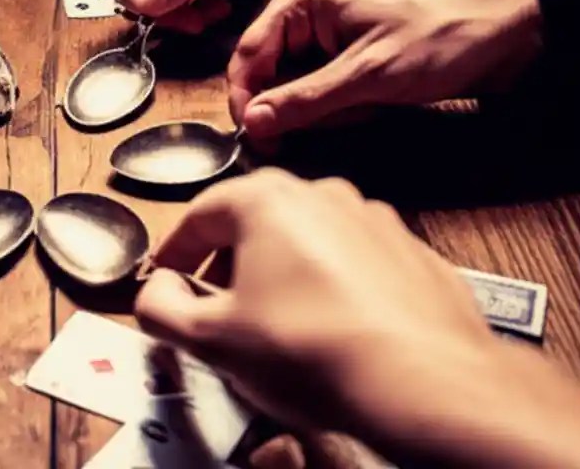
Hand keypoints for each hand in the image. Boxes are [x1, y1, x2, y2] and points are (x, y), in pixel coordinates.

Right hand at [134, 169, 496, 443]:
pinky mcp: (411, 256)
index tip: (166, 282)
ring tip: (276, 330)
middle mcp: (323, 196)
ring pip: (307, 243)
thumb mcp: (210, 340)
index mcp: (267, 199)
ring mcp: (374, 222)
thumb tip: (155, 293)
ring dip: (282, 277)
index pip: (197, 216)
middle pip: (253, 224)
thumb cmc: (319, 353)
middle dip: (228, 267)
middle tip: (216, 313)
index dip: (173, 255)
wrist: (424, 382)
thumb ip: (161, 308)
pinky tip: (329, 334)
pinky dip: (333, 292)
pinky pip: (353, 268)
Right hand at [227, 0, 541, 143]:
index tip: (259, 141)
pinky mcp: (342, 51)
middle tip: (344, 113)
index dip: (246, 101)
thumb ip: (305, 100)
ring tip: (369, 103)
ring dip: (327, 108)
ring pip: (295, 87)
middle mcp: (304, 10)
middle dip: (302, 104)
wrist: (502, 32)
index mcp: (300, 0)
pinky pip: (320, 88)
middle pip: (268, 74)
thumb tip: (252, 123)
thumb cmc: (439, 38)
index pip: (245, 56)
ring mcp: (323, 31)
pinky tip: (374, 101)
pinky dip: (342, 105)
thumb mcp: (367, 76)